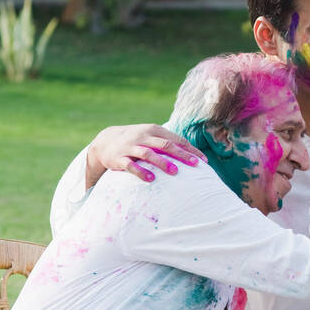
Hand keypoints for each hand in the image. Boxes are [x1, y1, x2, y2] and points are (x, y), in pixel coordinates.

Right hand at [89, 124, 206, 185]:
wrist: (106, 141)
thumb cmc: (136, 140)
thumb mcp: (151, 137)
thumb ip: (168, 143)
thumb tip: (192, 154)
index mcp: (154, 130)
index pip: (176, 140)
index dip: (190, 150)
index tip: (203, 162)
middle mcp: (143, 137)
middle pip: (165, 145)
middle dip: (181, 155)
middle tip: (195, 165)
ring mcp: (131, 147)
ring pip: (149, 153)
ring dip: (162, 162)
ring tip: (175, 172)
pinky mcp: (119, 158)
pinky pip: (131, 166)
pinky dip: (141, 172)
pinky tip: (151, 179)